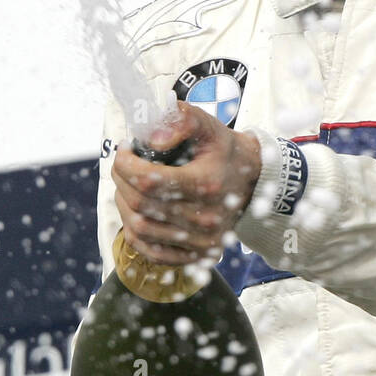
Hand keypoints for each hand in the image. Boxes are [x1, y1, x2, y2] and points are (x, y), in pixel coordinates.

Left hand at [113, 101, 262, 266]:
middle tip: (124, 165)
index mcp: (207, 184)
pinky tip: (139, 212)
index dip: (125, 164)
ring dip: (124, 205)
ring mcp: (202, 241)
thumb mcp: (208, 125)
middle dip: (121, 180)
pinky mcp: (198, 255)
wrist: (254, 181)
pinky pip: (150, 251)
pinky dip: (135, 232)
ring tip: (129, 187)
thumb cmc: (224, 152)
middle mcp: (206, 219)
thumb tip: (150, 140)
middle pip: (140, 205)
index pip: (148, 180)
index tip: (125, 150)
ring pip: (139, 229)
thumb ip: (180, 121)